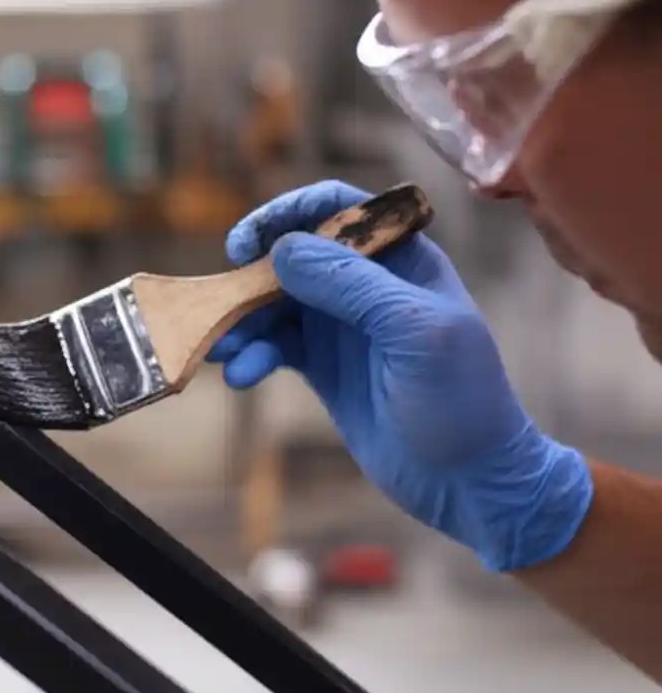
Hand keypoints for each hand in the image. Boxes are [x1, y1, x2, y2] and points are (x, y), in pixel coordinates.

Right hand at [208, 181, 592, 571]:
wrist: (471, 481)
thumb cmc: (463, 399)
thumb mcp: (415, 331)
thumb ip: (351, 286)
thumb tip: (284, 250)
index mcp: (401, 259)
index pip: (337, 210)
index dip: (288, 214)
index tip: (246, 242)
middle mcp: (368, 284)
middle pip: (294, 254)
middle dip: (252, 273)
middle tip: (220, 297)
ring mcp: (343, 327)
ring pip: (276, 303)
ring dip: (244, 320)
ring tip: (223, 348)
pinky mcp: (325, 368)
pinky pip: (276, 346)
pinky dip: (253, 355)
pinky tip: (240, 375)